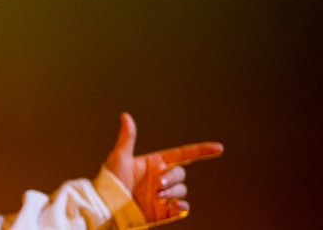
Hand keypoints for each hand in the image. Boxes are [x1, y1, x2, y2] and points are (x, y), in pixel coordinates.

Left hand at [104, 112, 223, 223]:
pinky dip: (182, 206)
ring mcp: (163, 194)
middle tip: (159, 184)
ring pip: (181, 190)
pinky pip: (182, 208)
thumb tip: (126, 116)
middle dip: (173, 177)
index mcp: (154, 163)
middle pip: (181, 173)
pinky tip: (173, 206)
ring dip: (173, 192)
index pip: (182, 155)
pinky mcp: (164, 211)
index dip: (201, 151)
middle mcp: (160, 178)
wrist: (108, 206)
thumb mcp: (120, 157)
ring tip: (158, 196)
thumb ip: (127, 137)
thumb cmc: (110, 181)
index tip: (218, 148)